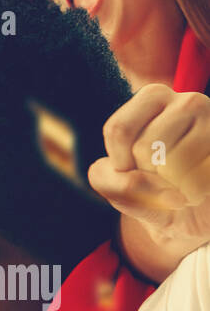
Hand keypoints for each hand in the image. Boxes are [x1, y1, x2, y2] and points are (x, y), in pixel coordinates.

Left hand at [88, 83, 209, 253]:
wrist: (191, 211)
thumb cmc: (150, 191)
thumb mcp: (117, 187)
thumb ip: (112, 182)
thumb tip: (159, 187)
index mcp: (152, 99)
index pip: (118, 129)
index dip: (119, 164)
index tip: (131, 170)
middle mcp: (187, 101)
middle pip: (145, 146)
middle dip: (147, 177)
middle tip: (162, 179)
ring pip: (175, 163)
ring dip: (172, 189)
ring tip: (180, 186)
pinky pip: (199, 180)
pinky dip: (192, 194)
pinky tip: (198, 190)